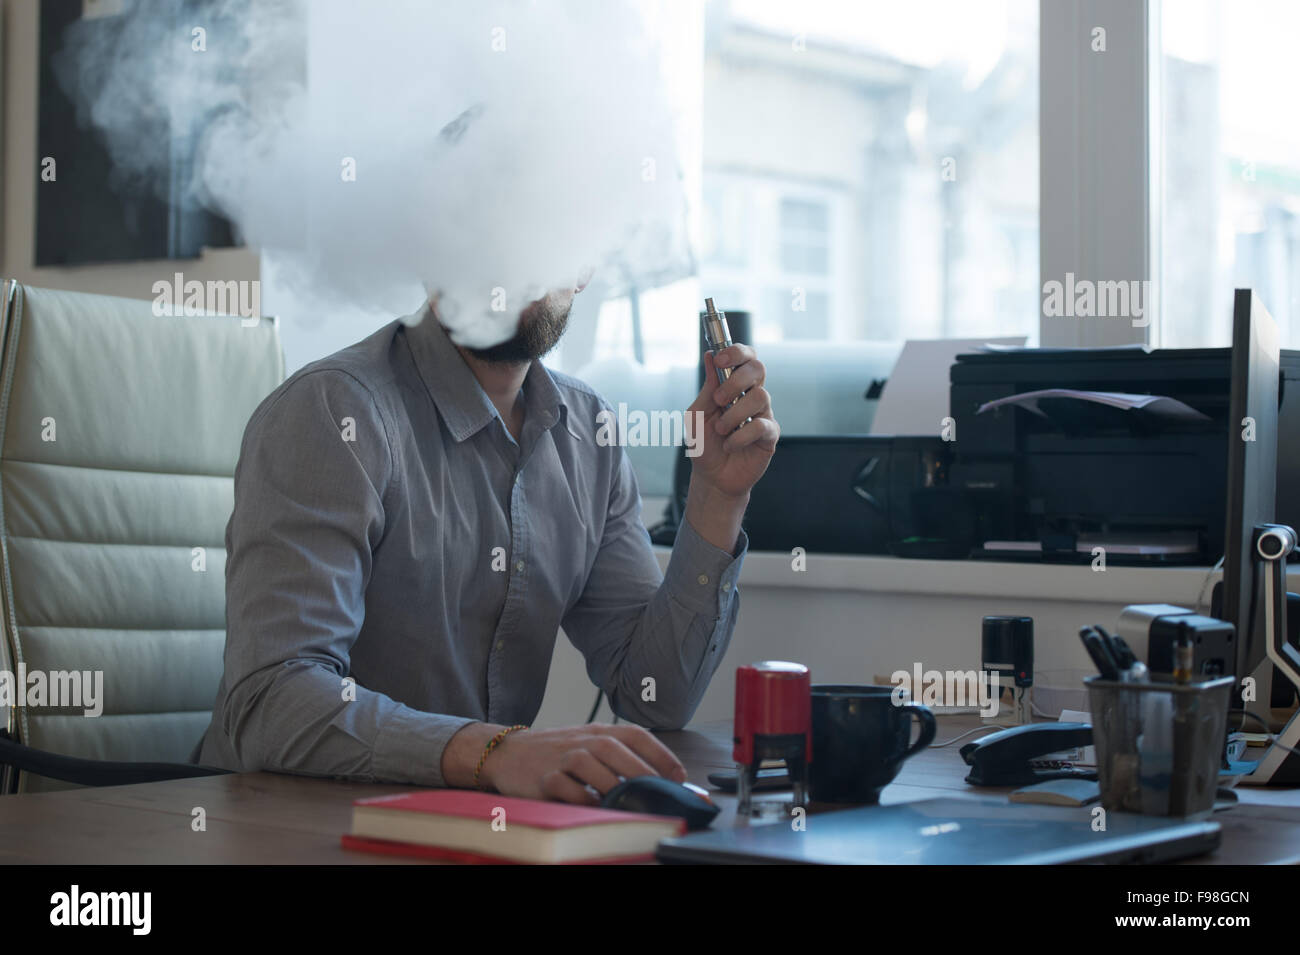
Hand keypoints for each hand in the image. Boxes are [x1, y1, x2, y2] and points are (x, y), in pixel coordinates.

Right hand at [479, 723, 686, 804]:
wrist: (511, 752)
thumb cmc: (560, 752)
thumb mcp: (590, 745)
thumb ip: (620, 758)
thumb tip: (663, 782)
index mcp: (600, 731)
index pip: (636, 735)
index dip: (661, 754)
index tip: (679, 776)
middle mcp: (583, 740)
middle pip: (615, 749)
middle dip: (641, 772)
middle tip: (659, 794)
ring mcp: (562, 757)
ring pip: (590, 765)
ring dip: (612, 785)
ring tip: (629, 803)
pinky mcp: (543, 777)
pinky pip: (565, 787)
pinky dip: (581, 798)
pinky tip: (594, 808)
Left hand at [687, 344, 778, 498]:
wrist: (711, 478)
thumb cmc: (704, 444)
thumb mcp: (696, 415)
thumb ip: (706, 388)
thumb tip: (710, 356)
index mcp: (734, 386)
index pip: (745, 357)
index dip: (736, 352)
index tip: (719, 359)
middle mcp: (751, 396)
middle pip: (758, 369)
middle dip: (736, 380)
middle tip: (718, 400)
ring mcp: (763, 415)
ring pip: (760, 396)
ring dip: (734, 413)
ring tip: (720, 430)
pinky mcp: (769, 436)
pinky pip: (762, 426)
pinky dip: (741, 435)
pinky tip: (730, 445)